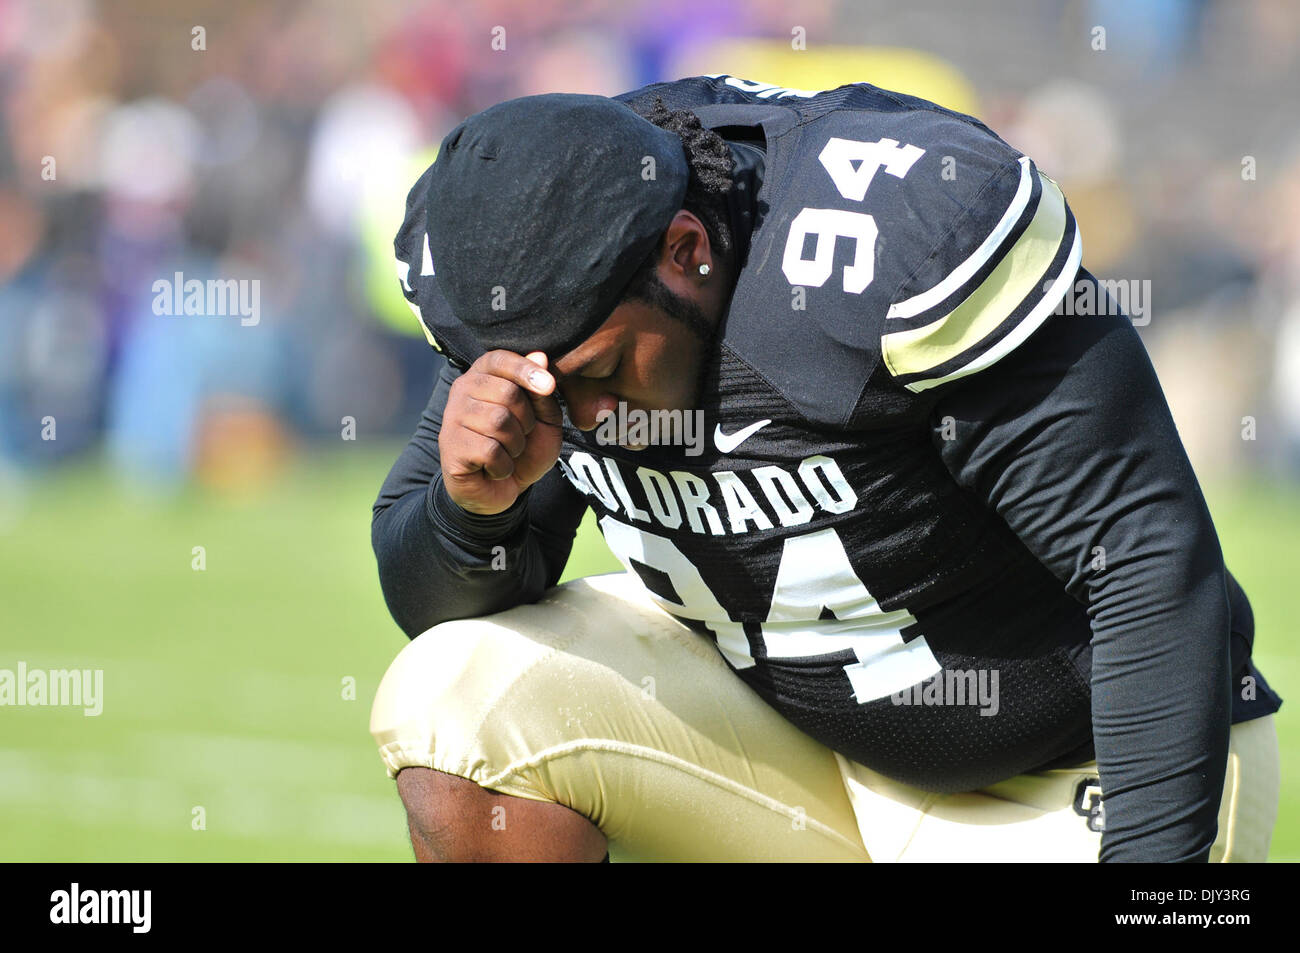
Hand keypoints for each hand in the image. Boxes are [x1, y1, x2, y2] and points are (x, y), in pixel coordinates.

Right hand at [440, 350, 563, 514]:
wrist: (502, 489)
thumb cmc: (523, 447)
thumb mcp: (544, 420)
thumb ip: (542, 391)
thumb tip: (539, 356)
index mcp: (484, 375)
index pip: (500, 359)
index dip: (526, 370)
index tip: (549, 386)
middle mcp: (463, 390)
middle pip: (507, 393)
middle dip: (526, 421)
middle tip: (521, 435)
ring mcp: (452, 418)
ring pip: (498, 422)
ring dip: (515, 445)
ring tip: (508, 452)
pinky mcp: (450, 447)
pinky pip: (489, 451)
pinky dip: (503, 465)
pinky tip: (495, 468)